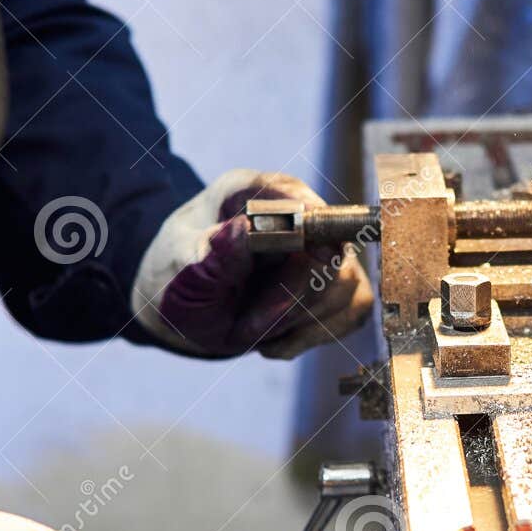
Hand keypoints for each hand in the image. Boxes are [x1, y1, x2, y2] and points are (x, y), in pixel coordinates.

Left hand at [131, 170, 374, 358]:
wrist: (185, 305)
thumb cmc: (179, 277)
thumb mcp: (181, 266)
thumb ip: (216, 251)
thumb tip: (249, 228)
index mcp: (248, 192)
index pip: (291, 196)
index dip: (305, 226)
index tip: (311, 258)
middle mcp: (295, 212)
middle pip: (327, 251)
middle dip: (288, 300)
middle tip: (244, 328)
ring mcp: (323, 247)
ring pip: (344, 287)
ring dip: (295, 322)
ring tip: (252, 330)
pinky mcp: (339, 281)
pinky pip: (352, 311)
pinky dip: (313, 334)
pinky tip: (276, 338)